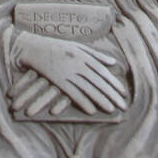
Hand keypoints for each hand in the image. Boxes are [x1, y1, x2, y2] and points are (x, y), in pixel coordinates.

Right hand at [9, 32, 127, 117]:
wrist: (34, 47)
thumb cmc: (57, 46)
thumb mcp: (77, 46)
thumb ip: (96, 54)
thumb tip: (113, 62)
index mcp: (83, 54)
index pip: (102, 71)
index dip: (113, 82)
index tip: (123, 92)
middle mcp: (78, 63)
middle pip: (98, 81)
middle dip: (111, 94)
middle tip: (122, 106)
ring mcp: (68, 72)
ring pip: (87, 88)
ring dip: (100, 100)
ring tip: (111, 110)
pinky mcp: (58, 80)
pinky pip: (72, 93)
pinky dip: (82, 102)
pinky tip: (91, 110)